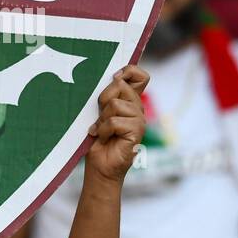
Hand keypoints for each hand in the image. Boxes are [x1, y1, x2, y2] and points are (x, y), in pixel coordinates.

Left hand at [84, 65, 148, 183]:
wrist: (100, 166)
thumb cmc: (98, 138)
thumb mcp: (100, 111)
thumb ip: (108, 95)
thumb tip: (115, 76)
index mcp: (130, 100)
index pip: (140, 75)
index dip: (128, 71)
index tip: (114, 78)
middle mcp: (138, 108)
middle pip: (121, 86)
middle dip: (103, 99)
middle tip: (100, 116)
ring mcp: (139, 120)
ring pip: (115, 104)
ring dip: (102, 119)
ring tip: (101, 130)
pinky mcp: (137, 132)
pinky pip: (115, 122)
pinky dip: (103, 130)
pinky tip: (103, 138)